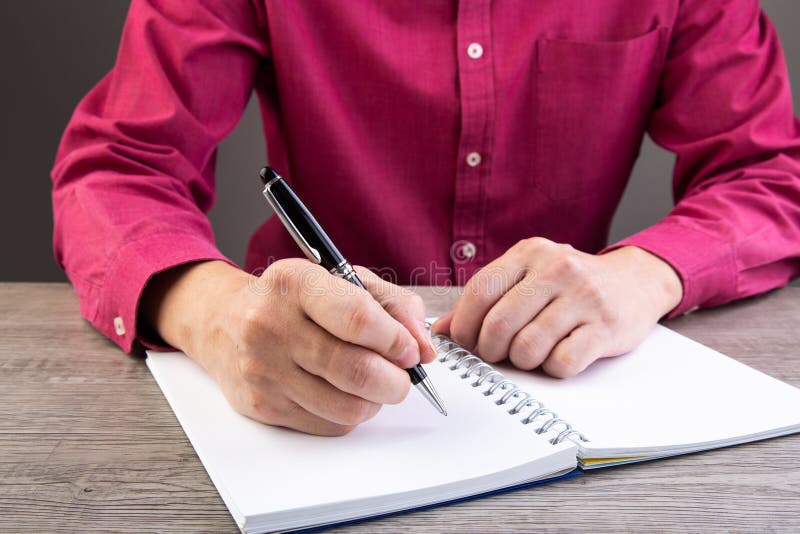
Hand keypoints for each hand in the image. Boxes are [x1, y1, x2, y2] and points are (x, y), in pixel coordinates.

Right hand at [141, 259, 436, 435]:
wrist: (225, 322)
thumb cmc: (294, 300)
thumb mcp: (344, 281)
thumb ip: (394, 306)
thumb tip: (424, 349)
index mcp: (294, 282)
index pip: (357, 318)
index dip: (395, 340)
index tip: (411, 350)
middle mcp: (270, 324)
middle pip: (357, 371)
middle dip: (397, 380)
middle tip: (402, 374)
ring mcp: (263, 369)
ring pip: (348, 407)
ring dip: (376, 400)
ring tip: (375, 382)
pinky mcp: (261, 405)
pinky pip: (329, 425)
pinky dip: (350, 414)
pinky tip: (343, 392)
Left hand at [432, 239, 681, 376]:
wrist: (635, 282)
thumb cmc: (570, 284)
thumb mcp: (527, 277)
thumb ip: (486, 299)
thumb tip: (440, 330)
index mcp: (530, 253)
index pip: (480, 292)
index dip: (464, 325)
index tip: (466, 341)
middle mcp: (557, 269)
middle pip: (499, 324)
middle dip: (489, 350)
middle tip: (497, 354)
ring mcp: (583, 297)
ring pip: (527, 348)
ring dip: (522, 362)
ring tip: (531, 353)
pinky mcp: (605, 328)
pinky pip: (561, 363)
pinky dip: (552, 369)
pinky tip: (558, 356)